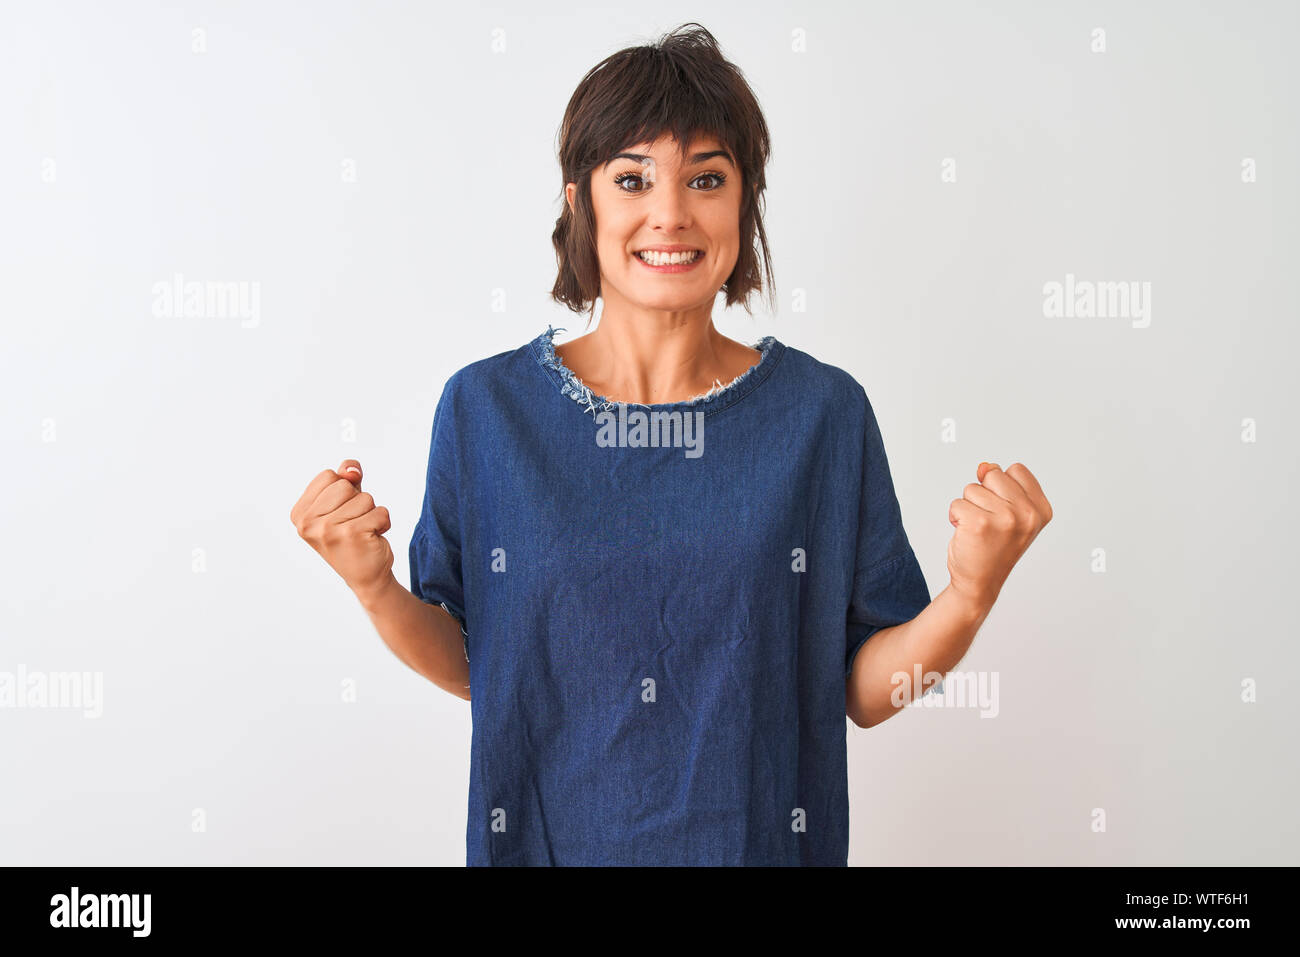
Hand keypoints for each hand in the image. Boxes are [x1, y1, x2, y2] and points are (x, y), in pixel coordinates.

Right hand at [290, 459, 393, 600]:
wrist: (365, 575)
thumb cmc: (352, 535)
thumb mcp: (344, 502)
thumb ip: (344, 478)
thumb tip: (352, 469)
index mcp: (299, 513)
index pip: (328, 476)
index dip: (343, 490)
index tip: (340, 514)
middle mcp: (307, 523)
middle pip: (345, 484)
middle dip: (357, 501)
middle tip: (353, 524)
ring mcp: (328, 529)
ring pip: (365, 498)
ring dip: (371, 513)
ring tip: (362, 532)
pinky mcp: (352, 534)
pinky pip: (380, 511)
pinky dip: (383, 523)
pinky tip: (372, 538)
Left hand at [947, 461, 1052, 610]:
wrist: (980, 582)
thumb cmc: (993, 546)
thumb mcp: (1008, 512)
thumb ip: (1002, 485)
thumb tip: (984, 466)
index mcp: (1041, 509)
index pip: (1016, 470)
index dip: (1002, 487)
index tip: (1004, 512)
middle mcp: (1028, 513)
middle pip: (993, 474)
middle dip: (983, 494)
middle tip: (989, 521)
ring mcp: (1005, 518)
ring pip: (972, 488)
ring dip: (968, 507)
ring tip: (978, 529)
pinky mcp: (980, 523)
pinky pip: (956, 503)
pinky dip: (955, 517)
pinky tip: (966, 534)